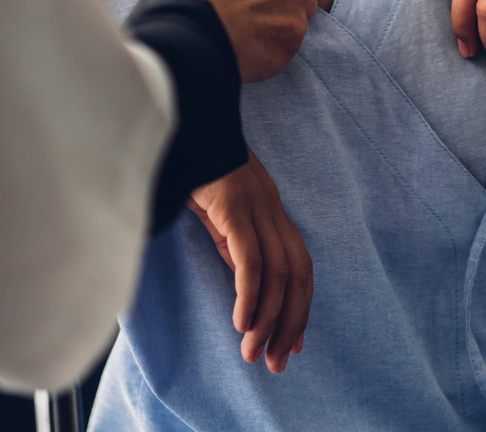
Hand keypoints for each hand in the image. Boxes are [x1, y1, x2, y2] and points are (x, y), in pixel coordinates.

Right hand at [150, 0, 315, 82]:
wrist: (184, 23)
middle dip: (278, 6)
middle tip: (247, 14)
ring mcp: (294, 22)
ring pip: (290, 28)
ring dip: (271, 32)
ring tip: (239, 36)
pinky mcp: (284, 54)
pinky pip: (277, 55)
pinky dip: (262, 55)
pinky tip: (238, 51)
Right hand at [188, 150, 310, 372]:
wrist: (184, 123)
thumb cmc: (196, 168)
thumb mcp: (219, 216)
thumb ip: (235, 246)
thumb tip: (246, 287)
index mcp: (272, 213)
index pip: (299, 269)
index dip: (300, 309)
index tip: (292, 345)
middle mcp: (272, 211)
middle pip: (297, 276)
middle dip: (290, 324)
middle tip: (276, 362)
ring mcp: (256, 208)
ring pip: (276, 274)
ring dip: (267, 320)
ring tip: (253, 353)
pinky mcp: (234, 207)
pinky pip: (250, 259)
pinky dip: (250, 294)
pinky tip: (242, 322)